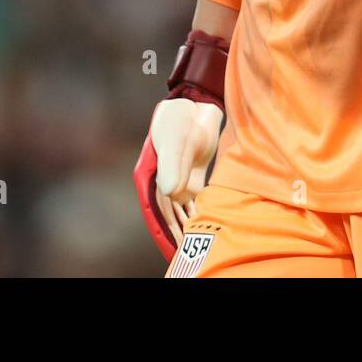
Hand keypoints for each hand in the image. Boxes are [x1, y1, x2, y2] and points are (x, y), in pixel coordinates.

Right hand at [134, 29, 227, 259]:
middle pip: (168, 216)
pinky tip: (211, 226)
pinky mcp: (194, 176)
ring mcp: (178, 180)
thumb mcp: (175, 141)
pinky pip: (196, 202)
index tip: (172, 251)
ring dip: (189, 228)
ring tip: (199, 248)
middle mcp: (162, 181)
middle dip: (176, 236)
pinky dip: (201, 214)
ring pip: (182, 212)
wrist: (195, 103)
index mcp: (150, 176)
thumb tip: (172, 194)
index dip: (162, 232)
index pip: (153, 210)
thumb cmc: (179, 119)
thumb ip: (173, 165)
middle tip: (188, 257)